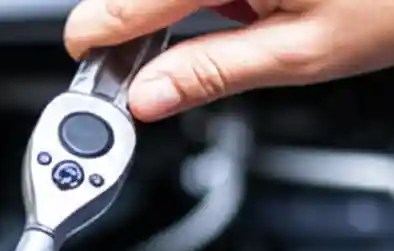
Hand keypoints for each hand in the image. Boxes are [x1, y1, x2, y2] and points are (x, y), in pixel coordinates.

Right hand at [64, 0, 393, 120]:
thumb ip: (212, 73)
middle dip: (143, 29)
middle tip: (170, 71)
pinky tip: (264, 4)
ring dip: (189, 8)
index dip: (94, 47)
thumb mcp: (302, 55)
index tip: (91, 72)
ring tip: (256, 25)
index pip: (119, 6)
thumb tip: (148, 98)